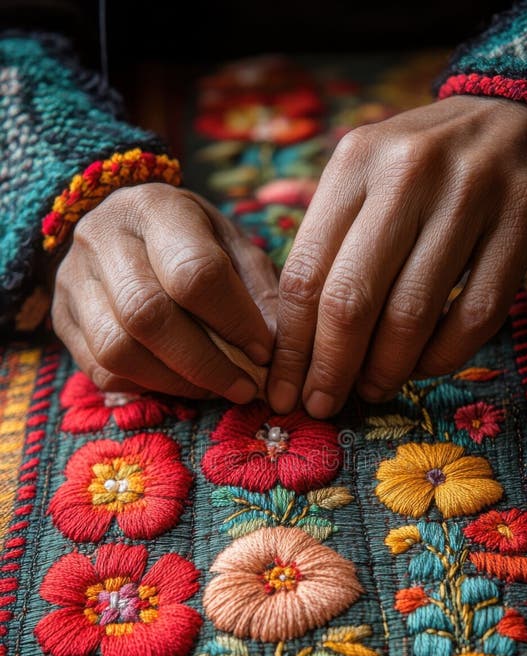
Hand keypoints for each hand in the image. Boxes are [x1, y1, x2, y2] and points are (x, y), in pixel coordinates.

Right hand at [51, 183, 277, 399]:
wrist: (115, 223)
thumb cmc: (187, 238)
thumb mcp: (229, 244)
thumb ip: (256, 290)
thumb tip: (276, 351)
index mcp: (156, 208)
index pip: (194, 272)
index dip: (235, 322)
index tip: (264, 352)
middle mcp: (104, 239)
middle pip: (148, 314)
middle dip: (205, 363)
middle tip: (244, 387)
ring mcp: (74, 280)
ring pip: (118, 349)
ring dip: (176, 382)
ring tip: (216, 389)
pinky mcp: (62, 320)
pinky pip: (101, 370)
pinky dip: (148, 387)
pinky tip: (181, 384)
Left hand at [267, 96, 526, 417]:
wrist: (524, 113)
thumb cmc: (427, 162)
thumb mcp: (368, 173)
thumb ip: (332, 239)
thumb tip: (299, 340)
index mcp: (356, 162)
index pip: (306, 273)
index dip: (292, 346)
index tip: (285, 389)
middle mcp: (408, 173)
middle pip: (351, 300)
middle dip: (330, 369)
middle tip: (323, 404)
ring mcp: (471, 194)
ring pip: (413, 314)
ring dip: (386, 370)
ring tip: (372, 389)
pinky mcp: (524, 220)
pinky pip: (476, 314)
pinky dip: (444, 356)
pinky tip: (425, 367)